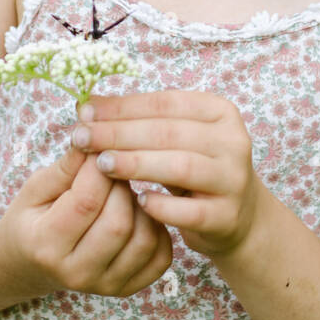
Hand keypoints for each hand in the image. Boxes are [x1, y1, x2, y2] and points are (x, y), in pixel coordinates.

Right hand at [0, 144, 172, 298]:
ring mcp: (104, 286)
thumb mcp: (36, 187)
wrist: (29, 264)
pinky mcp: (127, 288)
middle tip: (113, 169)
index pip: (86, 201)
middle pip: (119, 222)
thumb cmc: (33, 217)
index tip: (101, 147)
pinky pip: (161, 256)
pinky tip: (138, 212)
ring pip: (144, 238)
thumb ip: (66, 166)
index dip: (100, 166)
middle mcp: (76, 274)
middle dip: (121, 185)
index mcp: (46, 246)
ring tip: (122, 191)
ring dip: (141, 205)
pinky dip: (157, 227)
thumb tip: (94, 135)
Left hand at [71, 90, 259, 258]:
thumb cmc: (193, 168)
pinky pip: (190, 211)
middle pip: (169, 132)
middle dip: (120, 134)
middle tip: (82, 138)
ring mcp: (233, 179)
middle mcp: (233, 140)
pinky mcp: (227, 216)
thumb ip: (136, 121)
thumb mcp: (172, 139)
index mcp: (218, 111)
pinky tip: (137, 202)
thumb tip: (85, 104)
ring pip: (181, 166)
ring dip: (136, 164)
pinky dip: (162, 206)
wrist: (237, 217)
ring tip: (102, 164)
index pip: (164, 103)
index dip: (122, 107)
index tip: (84, 112)